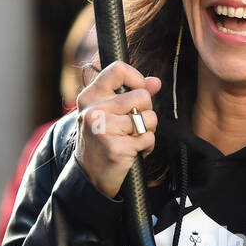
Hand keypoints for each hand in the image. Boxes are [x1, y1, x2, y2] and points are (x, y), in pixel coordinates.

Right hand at [74, 60, 160, 198]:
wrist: (89, 176)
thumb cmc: (101, 141)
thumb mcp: (108, 112)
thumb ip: (131, 93)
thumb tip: (155, 82)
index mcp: (90, 96)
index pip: (118, 69)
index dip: (137, 78)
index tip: (139, 91)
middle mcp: (94, 110)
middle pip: (142, 96)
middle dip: (146, 112)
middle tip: (133, 125)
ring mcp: (104, 129)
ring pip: (149, 118)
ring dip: (147, 130)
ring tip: (132, 138)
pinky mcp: (116, 148)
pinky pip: (148, 138)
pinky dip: (146, 146)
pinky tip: (132, 152)